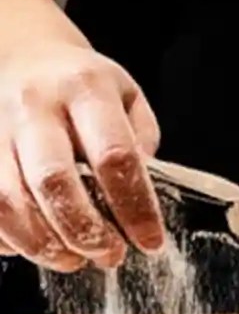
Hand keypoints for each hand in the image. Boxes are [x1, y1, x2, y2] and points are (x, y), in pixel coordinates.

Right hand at [0, 38, 165, 269]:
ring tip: (74, 260)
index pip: (115, 157)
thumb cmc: (83, 89)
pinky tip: (34, 245)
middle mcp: (33, 104)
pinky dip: (9, 237)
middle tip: (110, 255)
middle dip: (85, 231)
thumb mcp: (127, 99)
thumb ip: (141, 144)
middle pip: (54, 180)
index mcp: (86, 88)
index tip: (150, 242)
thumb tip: (139, 198)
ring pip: (9, 199)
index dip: (135, 209)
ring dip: (44, 243)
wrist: (23, 54)